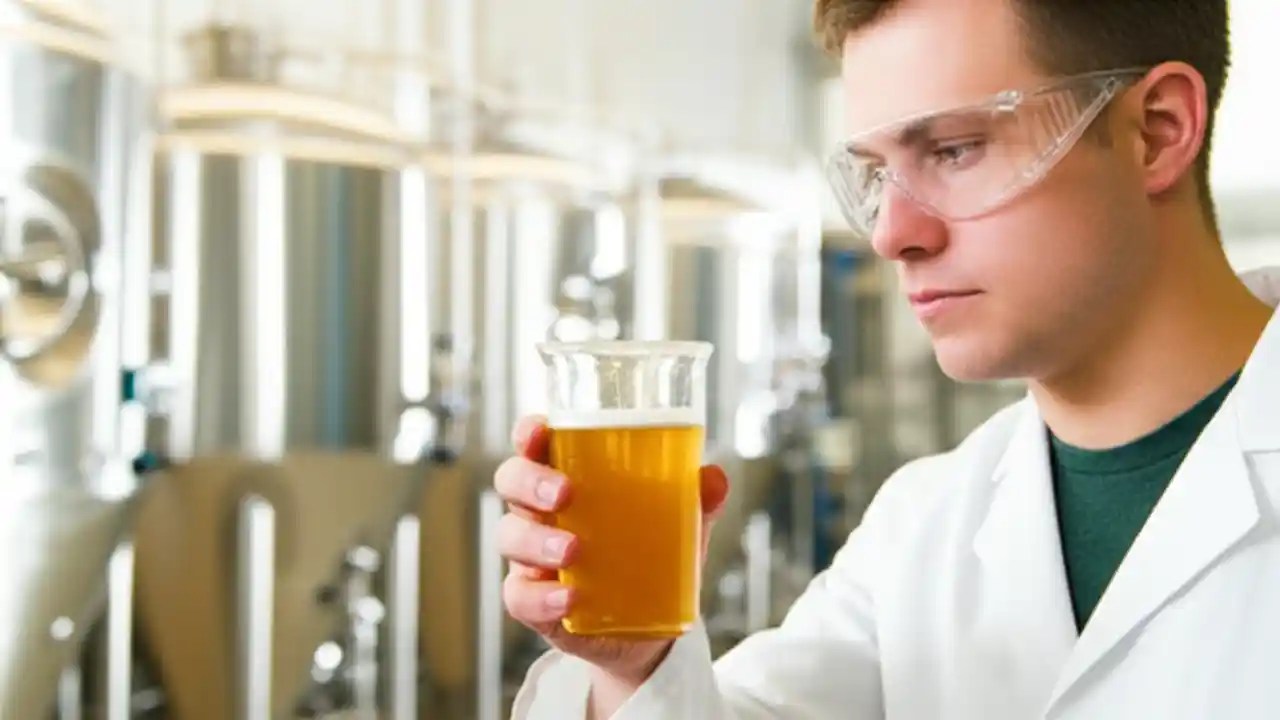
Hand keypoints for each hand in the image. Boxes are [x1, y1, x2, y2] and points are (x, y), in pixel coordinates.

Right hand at [494, 415, 729, 686]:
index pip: (535, 445)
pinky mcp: (533, 601)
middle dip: (529, 482)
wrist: (647, 628)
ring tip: (572, 551)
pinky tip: (569, 598)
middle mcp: (541, 512)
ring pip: (509, 536)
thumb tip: (714, 477)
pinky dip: (541, 596)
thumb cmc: (650, 557)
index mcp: (567, 480)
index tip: (538, 431)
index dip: (528, 433)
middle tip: (564, 493)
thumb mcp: (678, 527)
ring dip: (536, 540)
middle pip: (511, 482)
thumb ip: (695, 502)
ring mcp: (531, 557)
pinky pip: (519, 596)